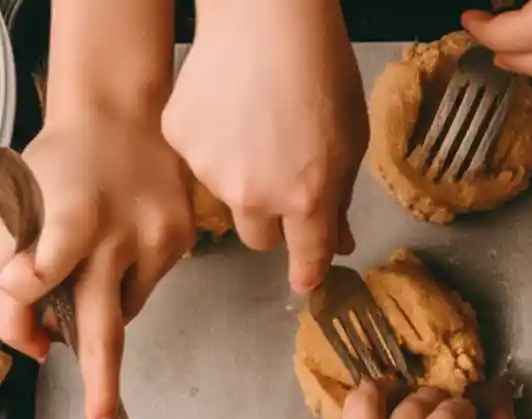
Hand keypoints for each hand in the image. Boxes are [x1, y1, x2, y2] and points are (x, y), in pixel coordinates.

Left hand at [0, 112, 193, 418]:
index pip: (37, 278)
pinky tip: (118, 246)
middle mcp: (117, 236)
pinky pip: (145, 289)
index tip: (24, 288)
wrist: (120, 116)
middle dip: (101, 382)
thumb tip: (39, 342)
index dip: (22, 292)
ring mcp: (155, 243)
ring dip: (99, 310)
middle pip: (104, 324)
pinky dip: (125, 282)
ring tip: (91, 266)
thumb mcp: (17, 204)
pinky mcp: (180, 244)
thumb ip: (14, 268)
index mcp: (70, 218)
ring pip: (122, 311)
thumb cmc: (59, 164)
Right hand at [162, 0, 367, 293]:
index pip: (306, 256)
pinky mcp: (180, 141)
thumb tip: (340, 239)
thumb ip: (340, 196)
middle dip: (272, 219)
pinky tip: (227, 106)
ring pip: (225, 195)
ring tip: (255, 122)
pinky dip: (211, 142)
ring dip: (239, 175)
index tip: (306, 280)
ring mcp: (210, 170)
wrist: (265, 16)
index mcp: (306, 197)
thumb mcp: (351, 137)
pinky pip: (196, 158)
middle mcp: (255, 195)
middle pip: (259, 237)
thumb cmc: (320, 67)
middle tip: (281, 177)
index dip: (308, 270)